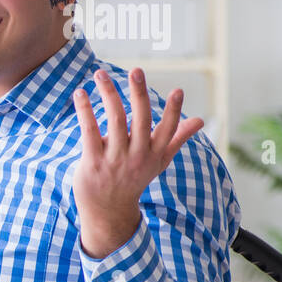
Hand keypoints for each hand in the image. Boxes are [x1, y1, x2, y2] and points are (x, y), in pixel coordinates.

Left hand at [71, 68, 203, 257]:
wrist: (108, 211)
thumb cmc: (134, 179)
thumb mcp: (159, 161)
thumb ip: (177, 138)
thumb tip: (200, 120)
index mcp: (155, 153)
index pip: (167, 129)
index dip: (174, 110)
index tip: (178, 90)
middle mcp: (137, 155)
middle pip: (141, 120)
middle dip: (139, 94)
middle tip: (136, 70)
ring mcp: (115, 159)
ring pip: (114, 121)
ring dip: (108, 95)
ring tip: (100, 74)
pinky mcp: (93, 162)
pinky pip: (89, 132)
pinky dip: (85, 111)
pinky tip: (80, 94)